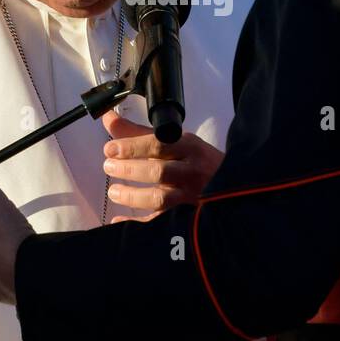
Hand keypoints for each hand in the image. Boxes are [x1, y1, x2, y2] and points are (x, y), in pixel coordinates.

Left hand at [102, 109, 224, 220]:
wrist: (231, 186)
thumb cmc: (195, 161)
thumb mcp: (174, 141)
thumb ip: (138, 133)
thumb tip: (109, 118)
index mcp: (189, 148)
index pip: (160, 145)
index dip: (132, 147)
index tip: (110, 149)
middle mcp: (192, 171)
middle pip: (159, 171)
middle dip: (130, 169)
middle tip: (109, 166)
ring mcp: (190, 196)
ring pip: (160, 198)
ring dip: (132, 196)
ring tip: (114, 192)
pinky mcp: (186, 217)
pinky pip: (158, 222)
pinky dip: (136, 222)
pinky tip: (118, 220)